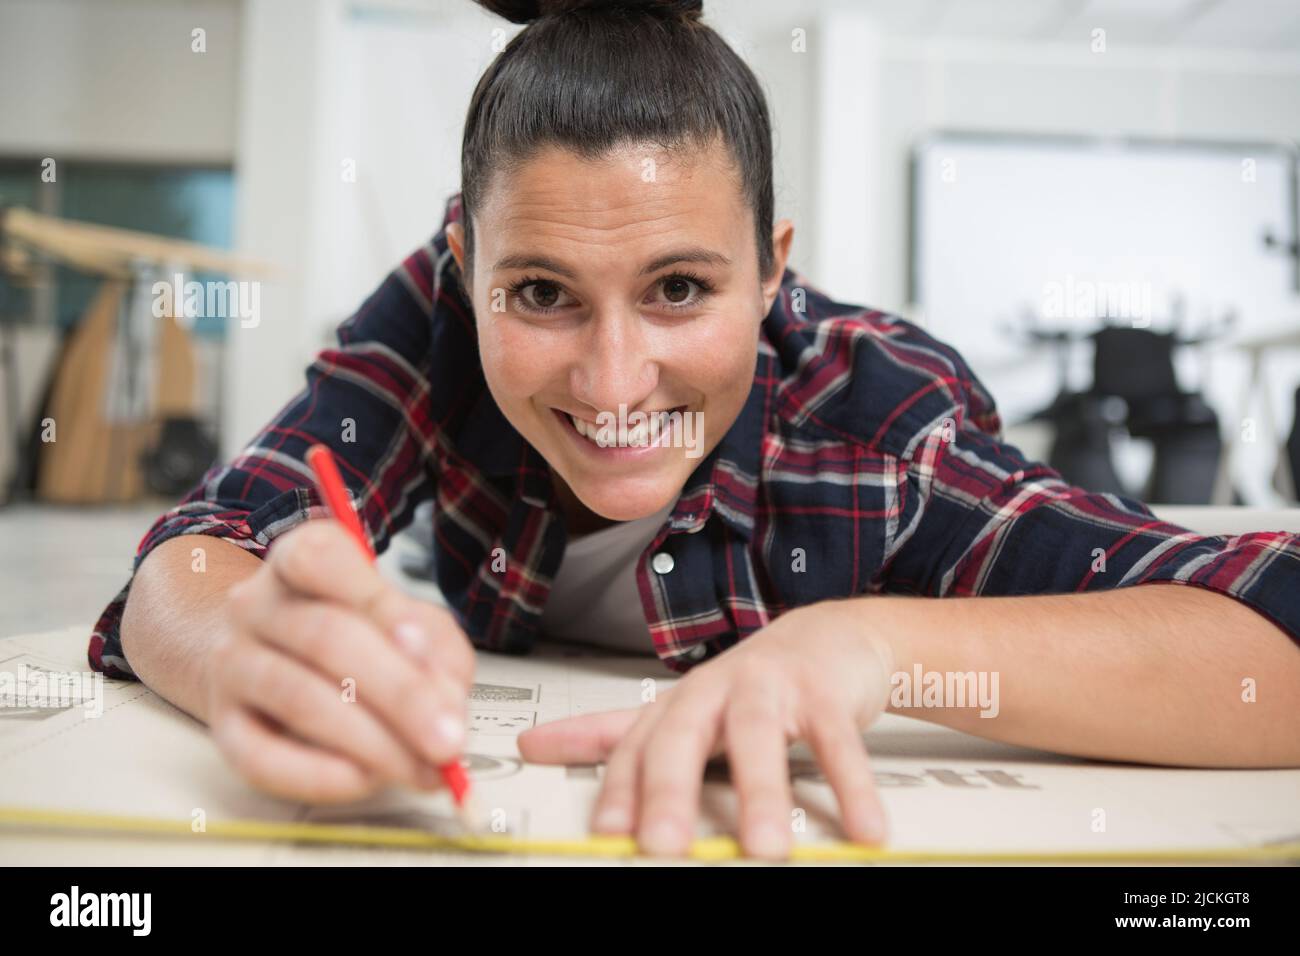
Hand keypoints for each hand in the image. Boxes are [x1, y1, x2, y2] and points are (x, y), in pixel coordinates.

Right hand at [205, 519, 475, 802]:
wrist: (266, 657)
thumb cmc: (351, 632)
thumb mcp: (405, 618)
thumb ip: (434, 646)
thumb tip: (443, 696)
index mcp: (302, 557)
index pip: (325, 561)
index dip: (382, 607)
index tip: (425, 651)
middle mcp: (256, 604)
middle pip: (326, 638)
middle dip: (400, 695)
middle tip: (447, 739)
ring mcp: (233, 663)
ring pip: (299, 697)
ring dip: (372, 741)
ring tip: (421, 768)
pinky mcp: (223, 725)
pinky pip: (263, 757)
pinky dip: (322, 774)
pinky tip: (366, 779)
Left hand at [518, 600, 894, 858]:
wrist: (828, 638)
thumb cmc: (747, 684)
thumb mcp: (679, 709)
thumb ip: (612, 732)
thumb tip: (533, 744)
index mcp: (677, 704)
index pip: (635, 749)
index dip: (618, 790)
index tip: (607, 835)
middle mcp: (716, 691)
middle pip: (683, 737)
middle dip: (671, 792)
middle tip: (665, 845)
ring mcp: (770, 687)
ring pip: (759, 738)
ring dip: (763, 794)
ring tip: (766, 849)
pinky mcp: (824, 692)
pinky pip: (837, 742)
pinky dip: (853, 788)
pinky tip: (863, 831)